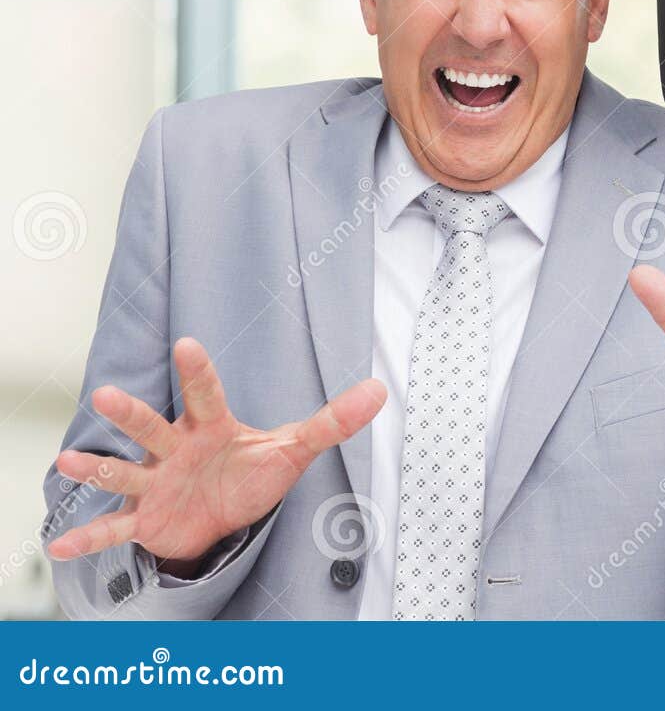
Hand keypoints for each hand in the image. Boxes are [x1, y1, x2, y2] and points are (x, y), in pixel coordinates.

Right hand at [48, 337, 385, 567]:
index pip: (206, 394)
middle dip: (132, 415)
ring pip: (125, 474)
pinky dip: (88, 538)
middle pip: (153, 428)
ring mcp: (157, 484)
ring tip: (69, 461)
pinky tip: (58, 546)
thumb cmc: (251, 472)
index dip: (198, 371)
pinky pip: (115, 529)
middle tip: (106, 394)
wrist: (223, 518)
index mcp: (212, 428)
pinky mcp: (146, 520)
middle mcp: (176, 450)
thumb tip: (381, 391)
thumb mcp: (295, 448)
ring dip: (98, 469)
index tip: (187, 342)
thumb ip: (334, 421)